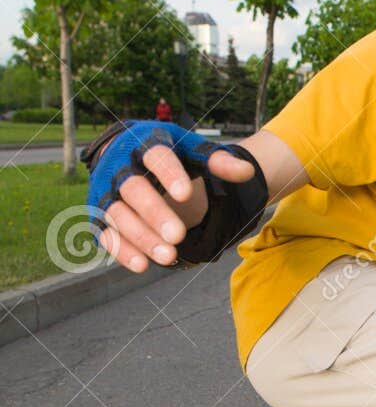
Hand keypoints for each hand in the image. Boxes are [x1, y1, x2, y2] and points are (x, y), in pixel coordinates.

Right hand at [99, 144, 256, 273]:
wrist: (130, 155)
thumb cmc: (169, 155)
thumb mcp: (192, 152)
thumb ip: (217, 161)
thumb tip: (247, 172)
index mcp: (145, 142)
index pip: (155, 156)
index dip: (169, 175)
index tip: (185, 195)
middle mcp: (119, 164)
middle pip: (133, 188)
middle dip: (155, 212)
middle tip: (178, 236)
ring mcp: (105, 190)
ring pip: (116, 214)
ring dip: (141, 237)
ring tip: (169, 257)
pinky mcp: (98, 214)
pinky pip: (105, 233)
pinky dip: (122, 250)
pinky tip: (142, 265)